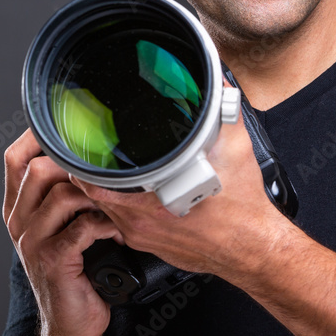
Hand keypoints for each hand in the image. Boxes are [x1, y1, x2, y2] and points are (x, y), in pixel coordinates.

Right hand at [3, 129, 121, 335]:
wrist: (72, 326)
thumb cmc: (75, 273)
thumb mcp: (62, 229)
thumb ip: (64, 196)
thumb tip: (91, 159)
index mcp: (17, 209)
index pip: (14, 159)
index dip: (38, 137)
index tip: (68, 129)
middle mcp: (19, 222)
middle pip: (38, 169)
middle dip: (77, 169)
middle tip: (104, 180)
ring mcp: (32, 242)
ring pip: (62, 195)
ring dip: (97, 197)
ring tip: (115, 208)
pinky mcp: (53, 261)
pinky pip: (82, 227)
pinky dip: (106, 224)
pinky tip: (117, 231)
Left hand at [71, 115, 292, 284]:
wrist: (254, 248)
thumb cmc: (243, 208)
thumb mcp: (236, 150)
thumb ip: (223, 112)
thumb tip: (218, 86)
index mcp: (152, 203)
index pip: (94, 185)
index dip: (82, 166)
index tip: (81, 150)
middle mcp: (142, 223)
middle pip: (95, 196)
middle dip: (91, 175)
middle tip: (92, 155)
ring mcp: (145, 238)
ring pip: (108, 212)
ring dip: (106, 191)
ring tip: (111, 171)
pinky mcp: (152, 246)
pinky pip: (124, 225)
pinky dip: (123, 208)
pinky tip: (136, 194)